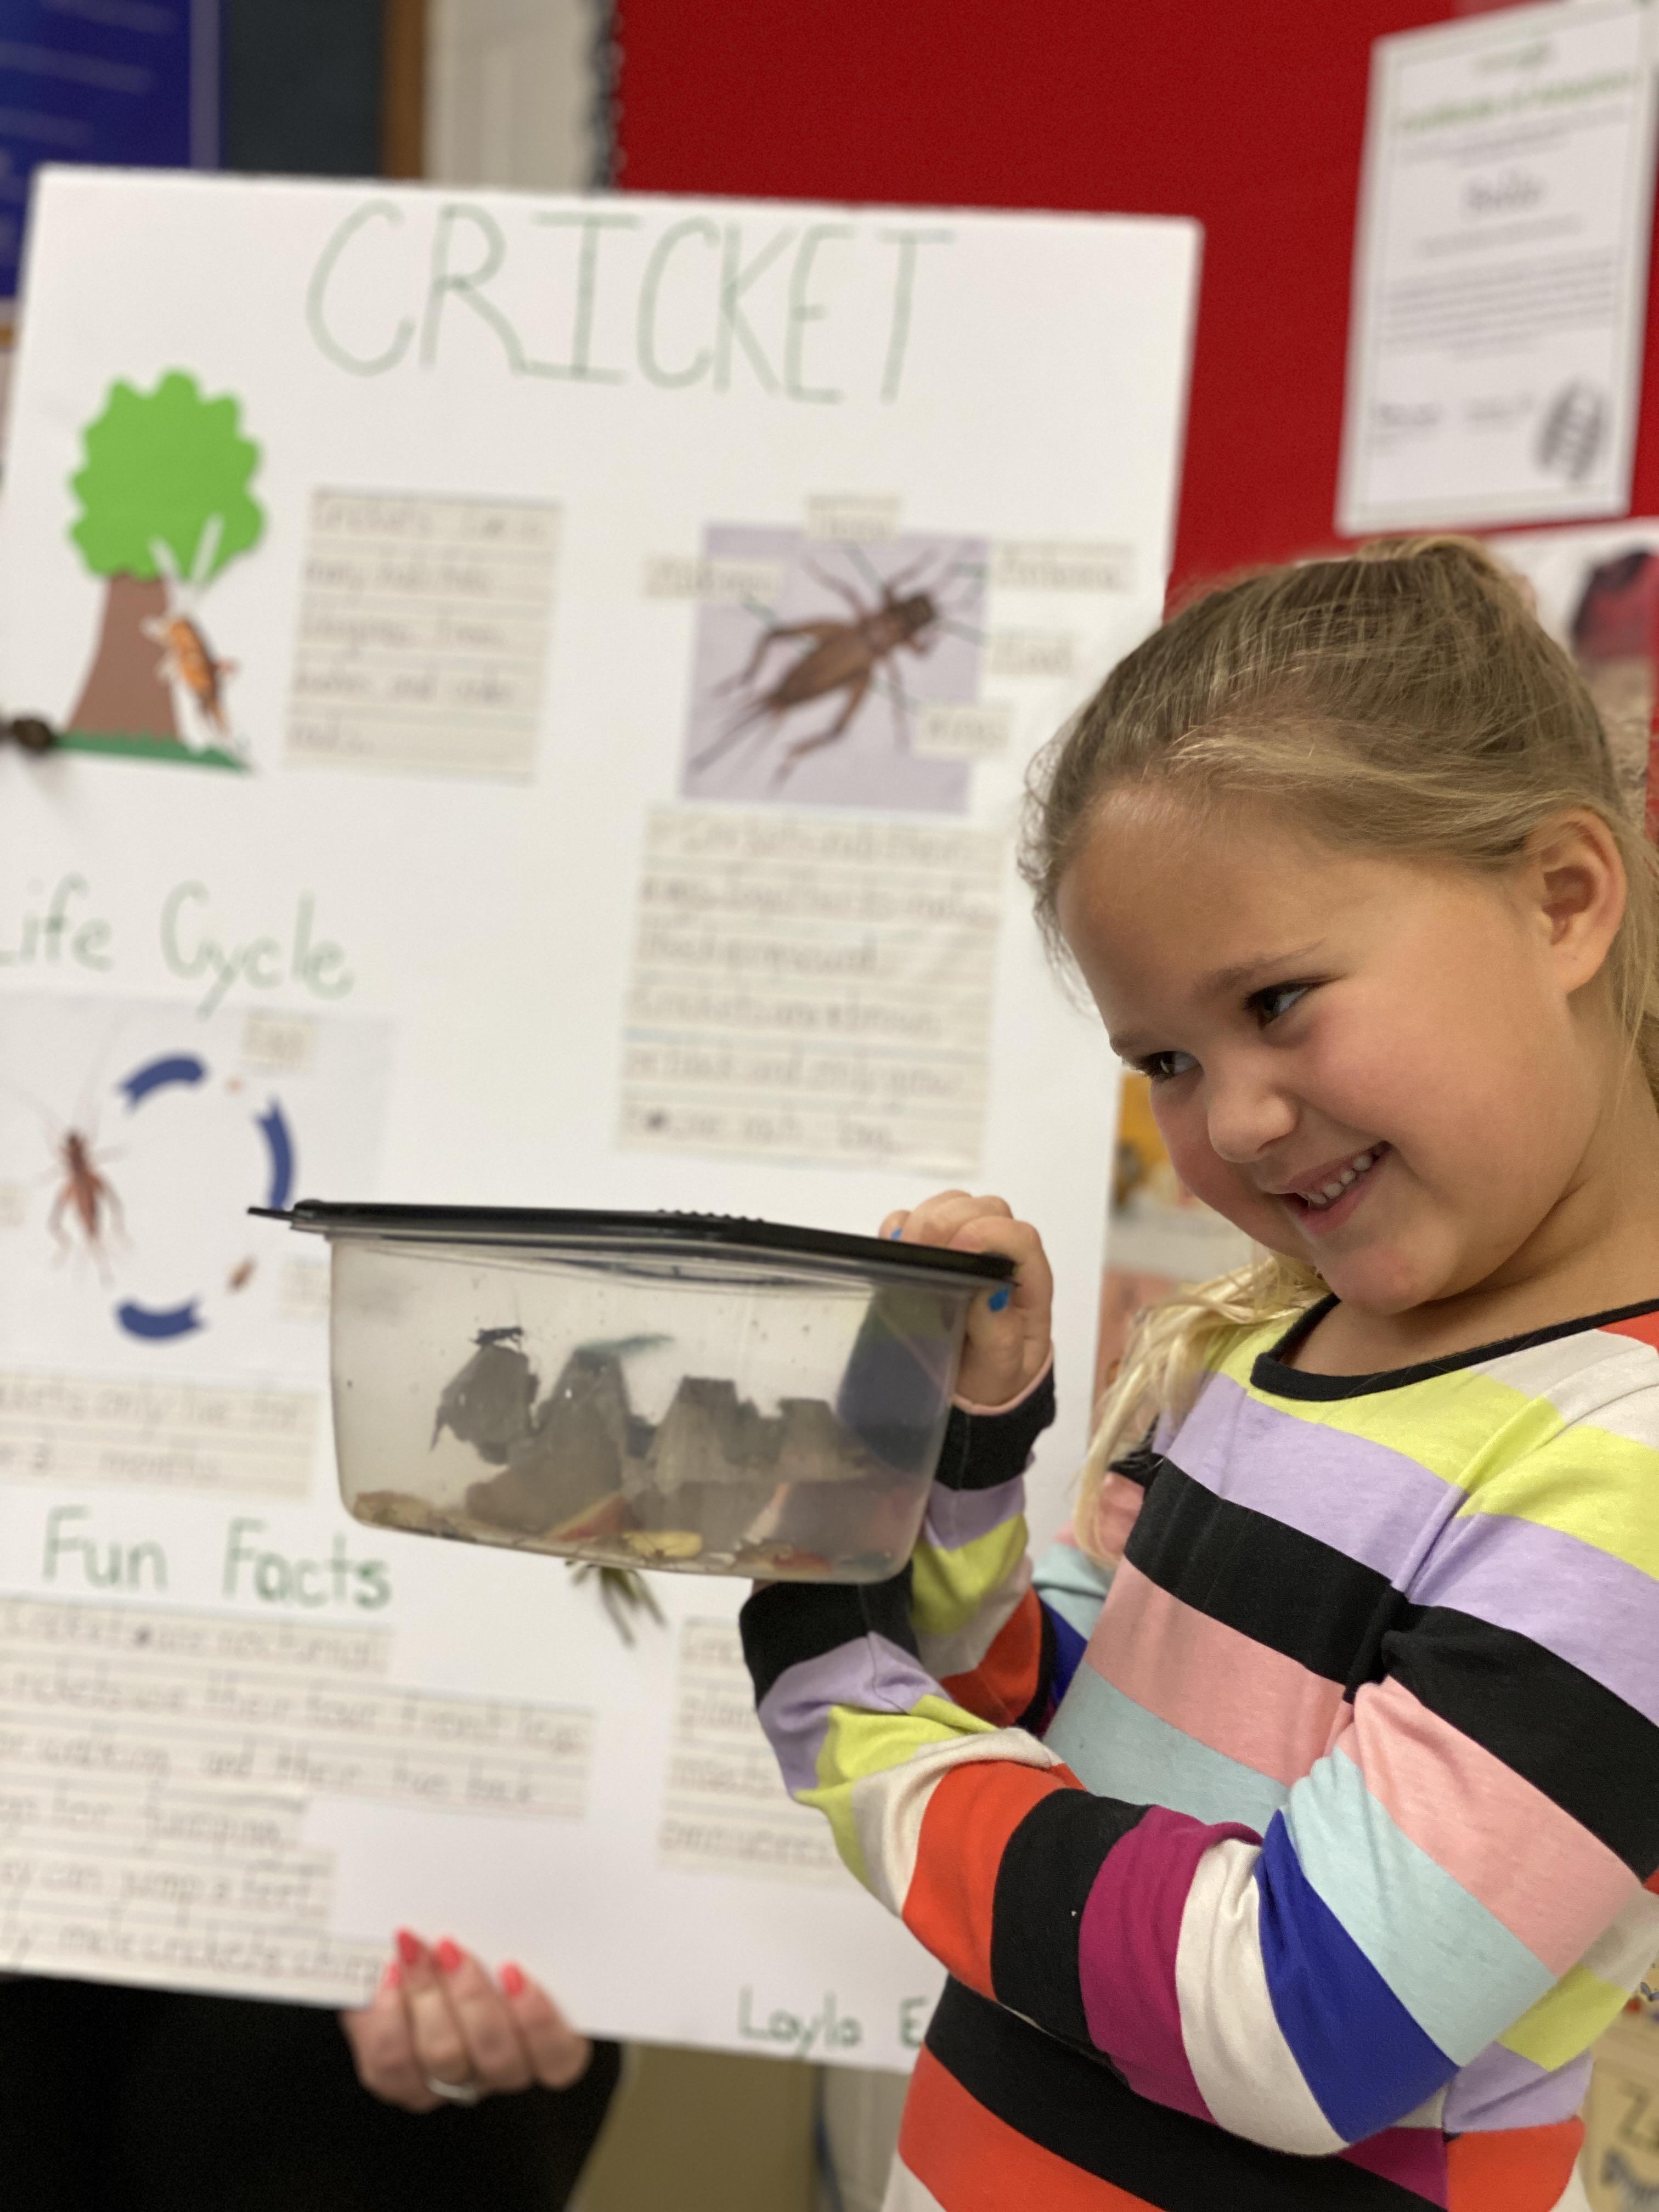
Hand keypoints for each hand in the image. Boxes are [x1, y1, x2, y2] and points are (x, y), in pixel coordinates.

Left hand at [340, 1930, 592, 2111]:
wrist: (420, 1953)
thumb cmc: (476, 1937)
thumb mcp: (506, 1927)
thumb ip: (517, 1923)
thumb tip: (529, 1880)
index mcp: (542, 2040)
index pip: (559, 2056)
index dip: (539, 2022)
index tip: (513, 1971)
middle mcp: (499, 2068)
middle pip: (497, 2058)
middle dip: (470, 1998)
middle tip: (450, 1946)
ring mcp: (452, 2079)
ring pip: (445, 2059)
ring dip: (426, 1997)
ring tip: (413, 1949)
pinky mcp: (403, 2081)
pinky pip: (394, 2067)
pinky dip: (389, 2019)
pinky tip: (389, 1977)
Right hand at [880, 1190, 1052, 1410]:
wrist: (972, 1385)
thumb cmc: (994, 1374)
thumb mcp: (1003, 1369)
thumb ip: (1001, 1335)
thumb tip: (992, 1293)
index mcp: (1028, 1282)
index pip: (1021, 1237)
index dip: (990, 1233)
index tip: (956, 1251)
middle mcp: (1002, 1255)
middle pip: (987, 1209)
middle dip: (950, 1220)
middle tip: (921, 1251)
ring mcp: (967, 1246)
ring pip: (954, 1203)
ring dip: (926, 1219)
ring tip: (907, 1254)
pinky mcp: (933, 1248)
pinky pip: (917, 1217)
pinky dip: (900, 1226)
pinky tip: (895, 1252)